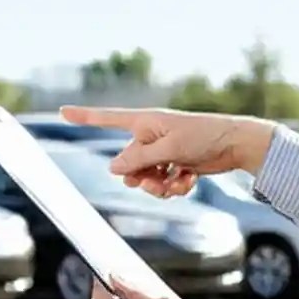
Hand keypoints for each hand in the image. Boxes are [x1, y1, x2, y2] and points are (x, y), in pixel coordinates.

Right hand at [59, 105, 274, 197]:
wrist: (235, 144)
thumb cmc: (203, 136)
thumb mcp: (168, 148)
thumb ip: (139, 159)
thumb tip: (114, 168)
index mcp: (144, 122)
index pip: (107, 118)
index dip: (84, 116)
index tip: (62, 111)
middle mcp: (149, 136)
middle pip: (126, 164)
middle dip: (138, 178)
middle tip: (157, 179)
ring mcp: (162, 152)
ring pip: (144, 179)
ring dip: (157, 187)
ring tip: (176, 183)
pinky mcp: (175, 165)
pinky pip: (162, 184)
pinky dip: (173, 187)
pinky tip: (189, 181)